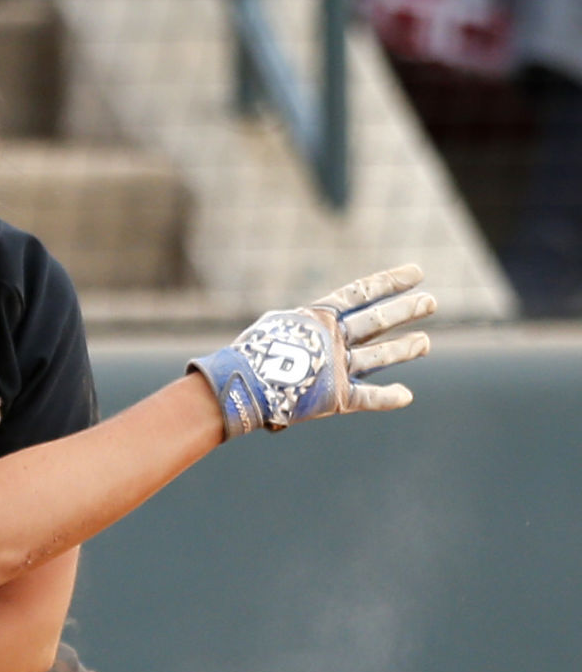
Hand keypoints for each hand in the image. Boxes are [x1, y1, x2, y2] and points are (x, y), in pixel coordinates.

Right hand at [190, 265, 434, 438]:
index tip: (416, 273)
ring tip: (425, 343)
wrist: (238, 385)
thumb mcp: (276, 327)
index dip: (390, 281)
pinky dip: (387, 398)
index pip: (360, 292)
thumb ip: (300, 326)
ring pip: (378, 356)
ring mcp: (336, 367)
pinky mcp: (335, 397)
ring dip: (404, 349)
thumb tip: (306, 326)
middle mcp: (332, 339)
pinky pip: (367, 398)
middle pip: (377, 320)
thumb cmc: (248, 355)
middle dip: (406, 310)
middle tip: (431, 302)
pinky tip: (407, 395)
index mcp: (317, 318)